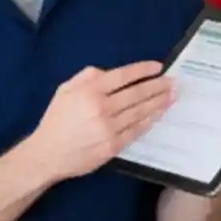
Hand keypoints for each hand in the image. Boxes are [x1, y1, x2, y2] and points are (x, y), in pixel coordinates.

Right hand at [27, 61, 174, 183]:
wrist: (48, 153)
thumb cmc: (56, 119)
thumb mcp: (65, 89)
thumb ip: (87, 76)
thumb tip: (110, 73)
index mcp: (90, 91)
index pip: (123, 76)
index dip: (143, 70)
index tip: (158, 67)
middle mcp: (102, 107)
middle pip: (137, 94)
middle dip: (157, 86)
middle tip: (172, 82)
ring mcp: (109, 128)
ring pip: (140, 112)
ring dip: (158, 103)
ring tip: (171, 96)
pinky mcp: (113, 145)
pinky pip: (136, 130)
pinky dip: (149, 121)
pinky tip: (158, 114)